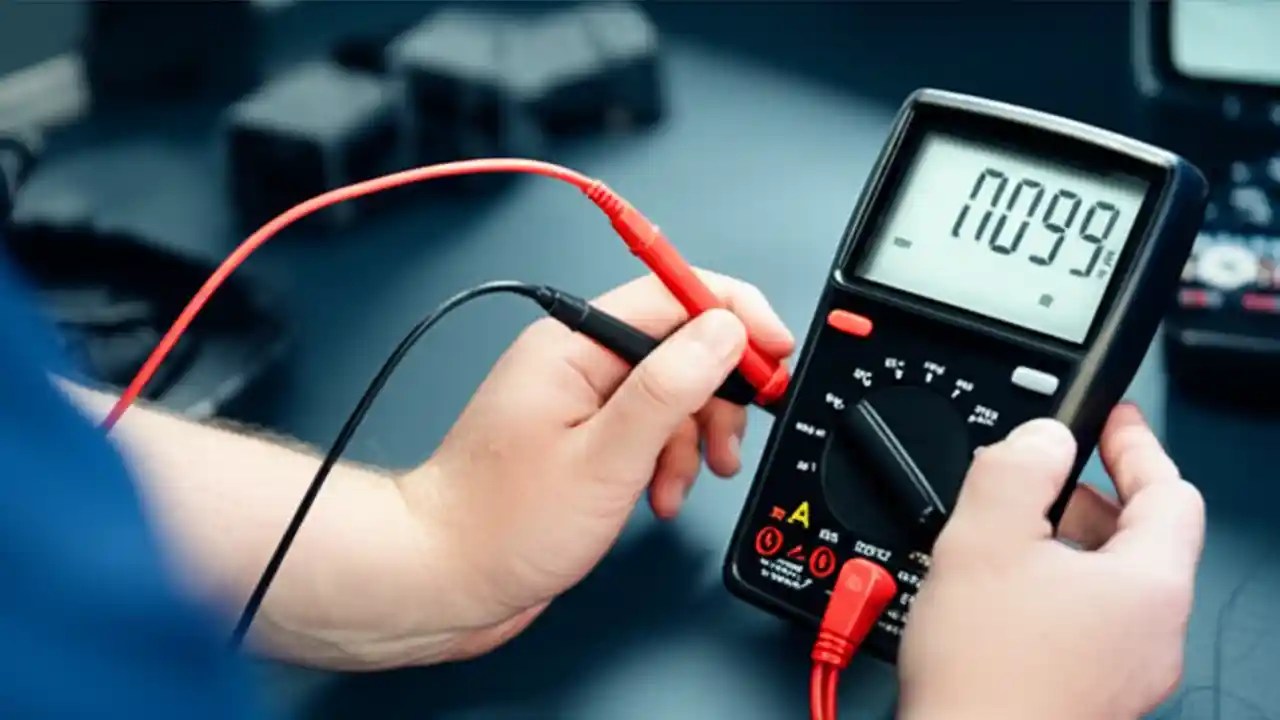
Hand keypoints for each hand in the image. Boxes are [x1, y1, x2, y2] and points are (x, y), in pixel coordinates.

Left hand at [398, 271, 793, 659]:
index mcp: (574, 345)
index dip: (736, 317)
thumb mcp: (605, 457)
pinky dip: (665, 463)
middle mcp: (576, 363)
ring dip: (691, 440)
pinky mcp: (583, 441)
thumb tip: (725, 331)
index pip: (673, 293)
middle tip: (730, 439)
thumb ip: (669, 389)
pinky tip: (658, 496)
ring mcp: (579, 403)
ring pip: (670, 395)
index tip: (775, 353)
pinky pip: (646, 432)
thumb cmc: (500, 525)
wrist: (442, 580)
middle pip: (679, 346)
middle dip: (717, 394)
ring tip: (684, 483)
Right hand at [897, 406, 1205, 719]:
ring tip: (1001, 546)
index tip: (1110, 417)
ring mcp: (1128, 674)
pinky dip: (1050, 597)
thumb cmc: (986, 676)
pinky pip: (1086, 627)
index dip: (1135, 443)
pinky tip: (997, 604)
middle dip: (1086, 499)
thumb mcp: (985, 537)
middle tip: (1036, 481)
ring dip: (1062, 550)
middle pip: (1140, 540)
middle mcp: (1155, 634)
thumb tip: (1043, 440)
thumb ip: (1018, 468)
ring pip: (1107, 586)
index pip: (1170, 491)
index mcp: (1151, 586)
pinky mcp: (1095, 699)